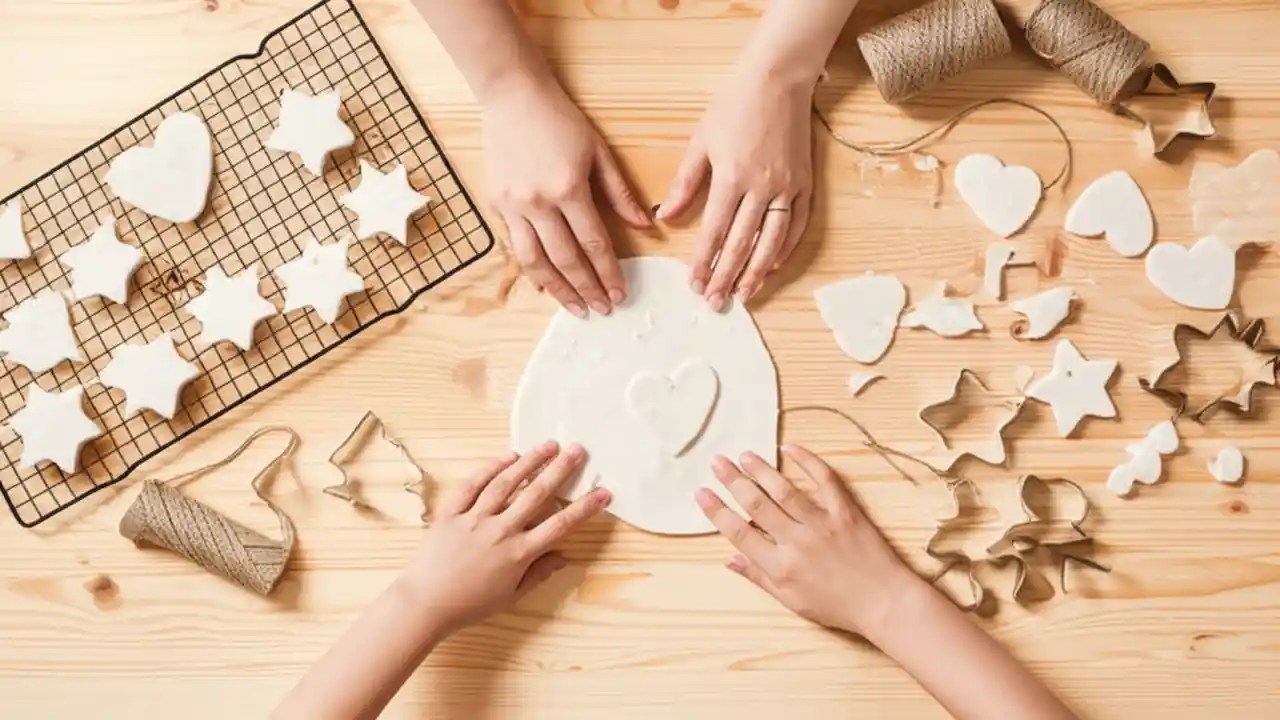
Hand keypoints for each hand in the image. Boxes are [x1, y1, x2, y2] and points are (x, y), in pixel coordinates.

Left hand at [396, 441, 610, 635]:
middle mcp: (500, 531)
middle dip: (560, 469)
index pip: (560, 525)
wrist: (425, 604)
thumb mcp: (510, 596)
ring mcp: (474, 518)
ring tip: (548, 445)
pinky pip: (473, 485)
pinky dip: (491, 468)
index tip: (604, 492)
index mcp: (518, 553)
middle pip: (536, 493)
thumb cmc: (470, 605)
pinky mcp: (451, 512)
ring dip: (530, 461)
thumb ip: (538, 574)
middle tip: (578, 449)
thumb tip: (563, 557)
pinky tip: (508, 456)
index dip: (584, 508)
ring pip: (506, 483)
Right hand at [483, 78, 651, 317]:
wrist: (512, 96)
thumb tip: (646, 225)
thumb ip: (620, 193)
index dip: (608, 272)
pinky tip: (544, 286)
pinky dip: (529, 270)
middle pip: (565, 259)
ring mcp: (512, 205)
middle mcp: (537, 202)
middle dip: (586, 289)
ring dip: (557, 290)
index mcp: (568, 188)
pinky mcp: (495, 204)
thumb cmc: (560, 120)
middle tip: (602, 309)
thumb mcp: (598, 151)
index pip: (593, 242)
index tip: (619, 293)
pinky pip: (513, 247)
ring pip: (534, 262)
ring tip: (575, 308)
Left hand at [658, 64, 814, 307]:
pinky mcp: (805, 183)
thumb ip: (686, 182)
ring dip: (757, 271)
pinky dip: (786, 248)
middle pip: (742, 242)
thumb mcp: (701, 140)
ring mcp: (788, 187)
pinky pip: (797, 224)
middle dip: (726, 275)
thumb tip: (666, 216)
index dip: (704, 260)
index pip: (715, 230)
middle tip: (715, 301)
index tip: (694, 283)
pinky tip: (774, 266)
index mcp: (733, 176)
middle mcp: (763, 187)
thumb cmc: (735, 105)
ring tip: (743, 294)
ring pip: (772, 240)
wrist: (779, 79)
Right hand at [694, 445, 921, 637]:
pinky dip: (807, 461)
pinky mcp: (845, 512)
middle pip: (757, 505)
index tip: (701, 493)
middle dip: (733, 481)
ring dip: (761, 470)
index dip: (717, 512)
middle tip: (717, 462)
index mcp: (780, 566)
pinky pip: (824, 481)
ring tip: (744, 455)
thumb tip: (729, 559)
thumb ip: (759, 577)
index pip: (739, 533)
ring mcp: (821, 524)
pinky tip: (790, 449)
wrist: (884, 603)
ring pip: (784, 490)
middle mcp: (797, 542)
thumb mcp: (791, 601)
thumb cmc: (837, 606)